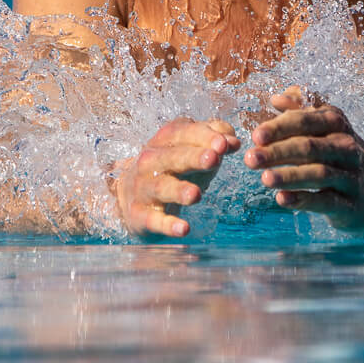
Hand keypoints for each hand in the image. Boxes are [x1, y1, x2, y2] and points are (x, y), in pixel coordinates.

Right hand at [113, 118, 239, 237]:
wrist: (129, 196)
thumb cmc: (171, 169)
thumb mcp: (192, 150)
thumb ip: (214, 140)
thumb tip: (234, 141)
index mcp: (165, 141)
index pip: (183, 133)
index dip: (204, 136)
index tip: (224, 143)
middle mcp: (151, 161)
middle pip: (173, 158)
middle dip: (193, 157)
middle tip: (213, 158)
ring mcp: (143, 188)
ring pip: (161, 187)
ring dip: (179, 191)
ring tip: (196, 194)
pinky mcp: (140, 215)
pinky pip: (154, 220)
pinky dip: (168, 225)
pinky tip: (184, 229)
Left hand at [245, 86, 363, 228]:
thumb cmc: (343, 152)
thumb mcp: (328, 126)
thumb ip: (302, 110)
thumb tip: (276, 98)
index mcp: (337, 124)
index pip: (306, 121)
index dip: (280, 127)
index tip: (256, 136)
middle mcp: (346, 147)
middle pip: (309, 147)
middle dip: (277, 152)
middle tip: (250, 158)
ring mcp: (351, 176)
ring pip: (319, 174)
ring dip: (289, 176)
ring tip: (264, 179)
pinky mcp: (352, 204)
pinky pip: (326, 202)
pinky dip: (303, 201)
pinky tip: (282, 199)